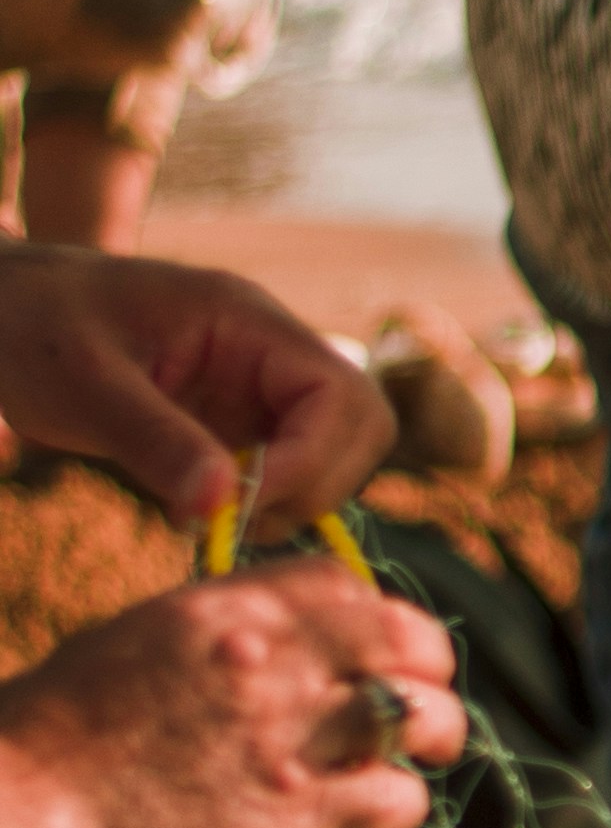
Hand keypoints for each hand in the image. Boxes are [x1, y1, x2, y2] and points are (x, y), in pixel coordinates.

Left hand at [0, 250, 389, 530]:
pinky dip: (265, 502)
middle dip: (315, 483)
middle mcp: (269, 349)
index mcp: (244, 318)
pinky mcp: (241, 419)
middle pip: (358, 425)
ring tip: (212, 518)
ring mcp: (260, 385)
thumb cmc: (33, 327)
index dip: (312, 458)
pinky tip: (204, 512)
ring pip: (335, 453)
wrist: (7, 309)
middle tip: (234, 518)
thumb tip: (221, 507)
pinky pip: (290, 467)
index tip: (241, 503)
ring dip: (293, 499)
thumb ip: (154, 440)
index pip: (338, 391)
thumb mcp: (83, 384)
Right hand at [0, 565, 461, 827]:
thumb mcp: (132, 644)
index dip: (372, 614)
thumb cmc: (53, 735)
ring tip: (417, 756)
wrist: (23, 815)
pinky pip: (396, 798)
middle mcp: (269, 663)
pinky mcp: (294, 817)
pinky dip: (397, 805)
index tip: (372, 645)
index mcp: (223, 610)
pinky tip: (372, 813)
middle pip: (408, 640)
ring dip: (433, 736)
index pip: (342, 583)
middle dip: (428, 667)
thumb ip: (212, 636)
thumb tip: (262, 645)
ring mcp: (289, 740)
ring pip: (423, 718)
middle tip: (422, 697)